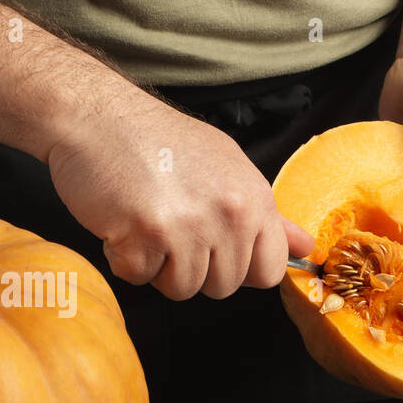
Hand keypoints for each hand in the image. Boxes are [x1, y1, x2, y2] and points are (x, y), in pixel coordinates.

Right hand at [46, 89, 313, 299]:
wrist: (94, 114)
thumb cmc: (157, 141)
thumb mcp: (226, 167)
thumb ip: (267, 216)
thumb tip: (308, 247)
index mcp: (254, 199)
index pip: (269, 271)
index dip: (241, 269)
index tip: (217, 249)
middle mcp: (230, 214)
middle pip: (224, 286)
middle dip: (193, 266)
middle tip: (170, 223)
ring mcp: (190, 226)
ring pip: (182, 288)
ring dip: (157, 265)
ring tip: (146, 220)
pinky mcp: (146, 235)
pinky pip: (139, 277)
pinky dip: (124, 257)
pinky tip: (121, 220)